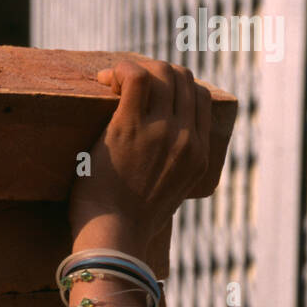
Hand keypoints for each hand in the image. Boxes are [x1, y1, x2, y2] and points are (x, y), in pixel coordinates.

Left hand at [69, 58, 211, 243]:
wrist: (113, 238)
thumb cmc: (131, 225)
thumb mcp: (168, 198)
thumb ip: (172, 174)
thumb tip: (159, 162)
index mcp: (199, 155)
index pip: (201, 99)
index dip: (177, 86)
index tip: (153, 92)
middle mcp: (186, 139)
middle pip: (183, 79)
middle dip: (157, 72)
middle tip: (129, 84)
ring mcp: (160, 131)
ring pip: (162, 72)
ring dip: (137, 68)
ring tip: (114, 80)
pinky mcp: (129, 127)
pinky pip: (135, 78)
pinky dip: (121, 69)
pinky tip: (106, 79)